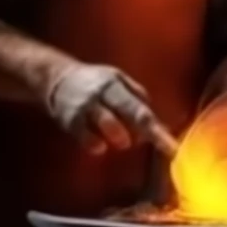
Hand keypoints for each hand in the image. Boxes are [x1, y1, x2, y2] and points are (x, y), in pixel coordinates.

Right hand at [45, 63, 159, 154]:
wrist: (55, 78)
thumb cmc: (95, 83)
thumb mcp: (118, 80)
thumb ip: (138, 97)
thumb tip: (159, 122)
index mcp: (115, 83)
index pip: (141, 109)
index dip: (158, 131)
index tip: (171, 148)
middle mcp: (100, 93)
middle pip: (131, 117)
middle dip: (142, 134)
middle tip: (139, 137)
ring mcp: (84, 108)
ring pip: (112, 131)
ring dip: (120, 139)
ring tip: (118, 137)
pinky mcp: (70, 122)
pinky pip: (91, 143)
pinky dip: (98, 146)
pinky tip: (99, 142)